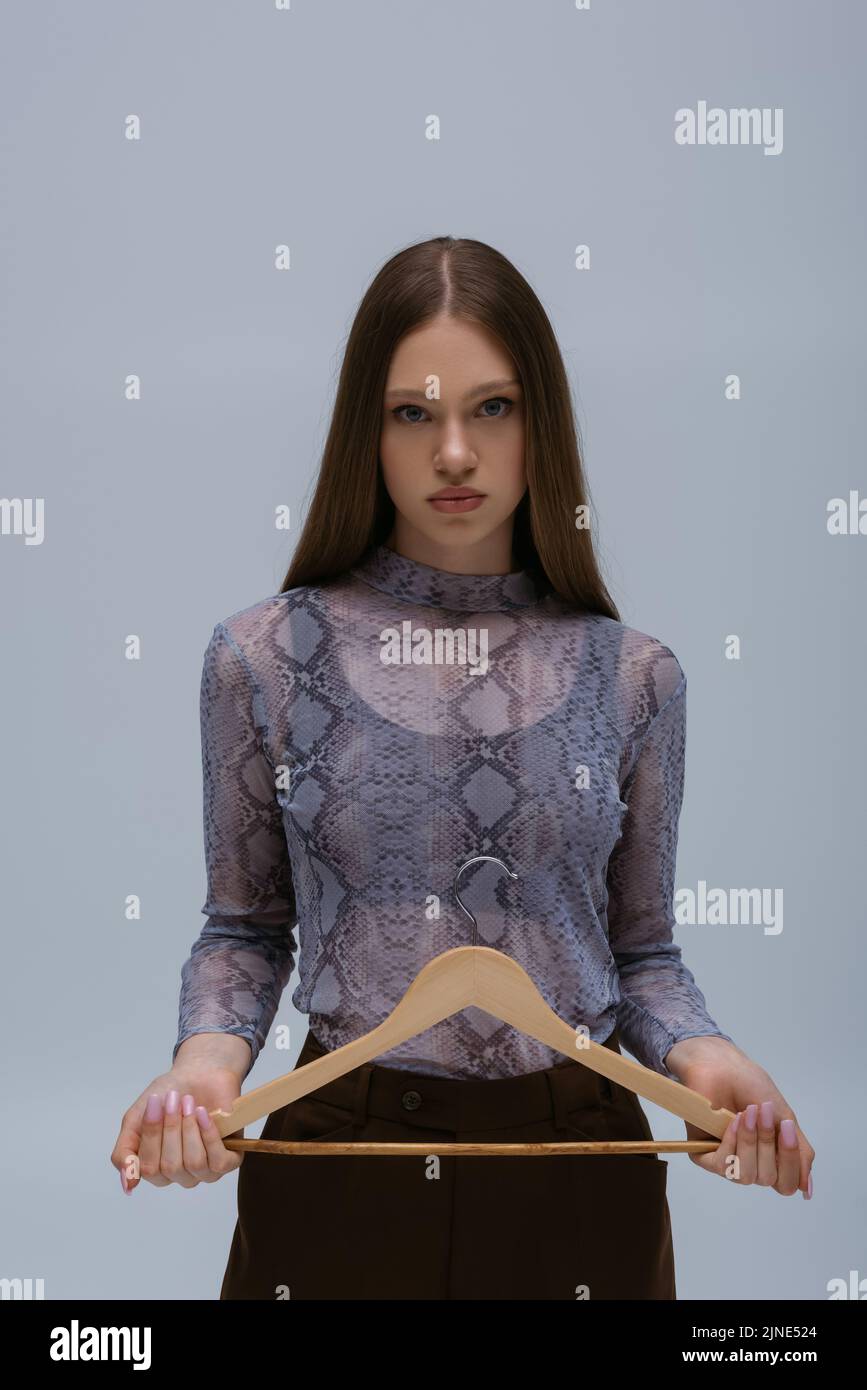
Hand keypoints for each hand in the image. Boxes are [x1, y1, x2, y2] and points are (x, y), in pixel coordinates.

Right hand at [111, 1033, 250, 1191]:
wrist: (200, 1073)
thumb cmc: (167, 1095)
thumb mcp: (135, 1119)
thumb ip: (124, 1152)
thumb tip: (127, 1184)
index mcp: (156, 1168)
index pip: (148, 1170)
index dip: (152, 1136)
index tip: (155, 1103)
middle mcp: (180, 1174)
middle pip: (171, 1167)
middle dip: (171, 1128)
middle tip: (174, 1099)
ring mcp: (205, 1170)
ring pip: (194, 1163)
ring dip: (190, 1128)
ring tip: (190, 1103)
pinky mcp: (229, 1160)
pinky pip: (218, 1162)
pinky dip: (209, 1135)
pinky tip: (203, 1114)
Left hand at [664, 1036, 814, 1197]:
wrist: (720, 1066)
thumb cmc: (750, 1087)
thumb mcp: (785, 1118)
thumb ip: (800, 1153)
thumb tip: (808, 1189)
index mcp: (771, 1158)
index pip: (786, 1184)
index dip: (791, 1162)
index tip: (789, 1130)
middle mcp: (750, 1165)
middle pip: (769, 1179)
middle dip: (769, 1143)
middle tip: (765, 1112)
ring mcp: (727, 1161)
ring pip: (746, 1175)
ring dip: (751, 1141)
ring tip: (748, 1113)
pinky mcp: (703, 1156)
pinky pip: (723, 1165)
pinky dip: (732, 1142)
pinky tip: (731, 1121)